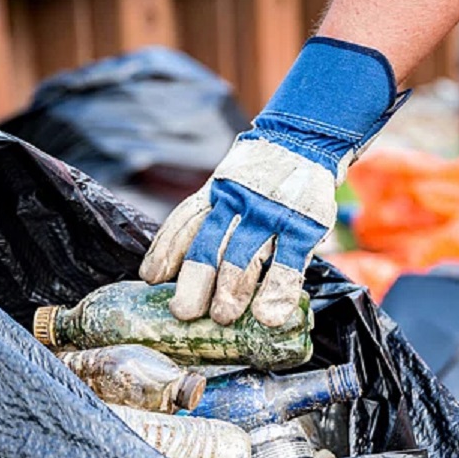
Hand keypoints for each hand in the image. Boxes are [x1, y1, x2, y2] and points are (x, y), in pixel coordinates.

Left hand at [140, 37, 405, 326]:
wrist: (306, 140)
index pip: (185, 222)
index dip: (166, 253)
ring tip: (223, 317)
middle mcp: (240, 201)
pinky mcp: (305, 225)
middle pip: (210, 245)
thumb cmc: (259, 174)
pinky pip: (289, 264)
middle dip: (195, 282)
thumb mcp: (226, 182)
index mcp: (217, 191)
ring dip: (231, 292)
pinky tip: (268, 316)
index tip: (152, 280)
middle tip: (185, 312)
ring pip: (245, 257)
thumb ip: (206, 213)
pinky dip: (278, 293)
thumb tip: (171, 265)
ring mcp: (272, 213)